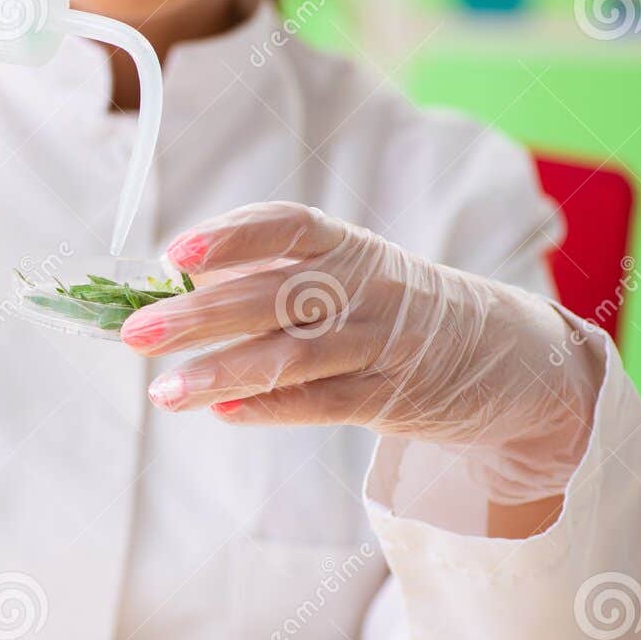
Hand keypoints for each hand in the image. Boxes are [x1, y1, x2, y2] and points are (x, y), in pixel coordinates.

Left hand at [122, 201, 603, 505]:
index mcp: (345, 245)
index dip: (230, 237)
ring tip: (162, 393)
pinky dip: (271, 407)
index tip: (176, 253)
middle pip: (274, 295)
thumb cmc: (388, 306)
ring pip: (294, 355)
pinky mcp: (395, 396)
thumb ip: (266, 278)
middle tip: (134, 334)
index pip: (286, 227)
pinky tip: (221, 412)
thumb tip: (172, 284)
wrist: (506, 354)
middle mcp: (364, 285)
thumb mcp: (341, 274)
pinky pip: (326, 401)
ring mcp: (383, 341)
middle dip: (199, 316)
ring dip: (221, 372)